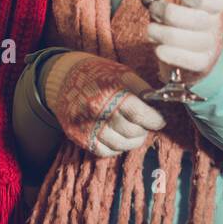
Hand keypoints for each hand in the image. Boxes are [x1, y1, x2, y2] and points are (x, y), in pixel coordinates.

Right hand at [44, 52, 165, 157]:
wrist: (63, 78)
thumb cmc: (96, 72)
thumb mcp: (121, 72)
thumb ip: (141, 89)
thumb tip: (158, 104)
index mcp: (110, 92)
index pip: (139, 114)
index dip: (154, 120)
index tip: (159, 121)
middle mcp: (97, 111)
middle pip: (132, 131)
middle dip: (144, 129)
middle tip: (146, 125)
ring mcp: (86, 126)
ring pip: (120, 145)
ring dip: (133, 141)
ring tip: (136, 132)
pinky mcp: (79, 137)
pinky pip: (105, 151)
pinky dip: (117, 148)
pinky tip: (120, 137)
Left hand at [144, 0, 222, 86]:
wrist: (187, 52)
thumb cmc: (178, 21)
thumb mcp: (172, 4)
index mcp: (212, 6)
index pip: (216, 0)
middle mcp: (215, 24)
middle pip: (198, 20)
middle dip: (170, 13)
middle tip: (154, 9)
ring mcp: (211, 45)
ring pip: (191, 40)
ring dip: (164, 34)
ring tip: (151, 30)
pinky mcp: (204, 63)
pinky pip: (191, 61)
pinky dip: (172, 55)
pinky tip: (159, 49)